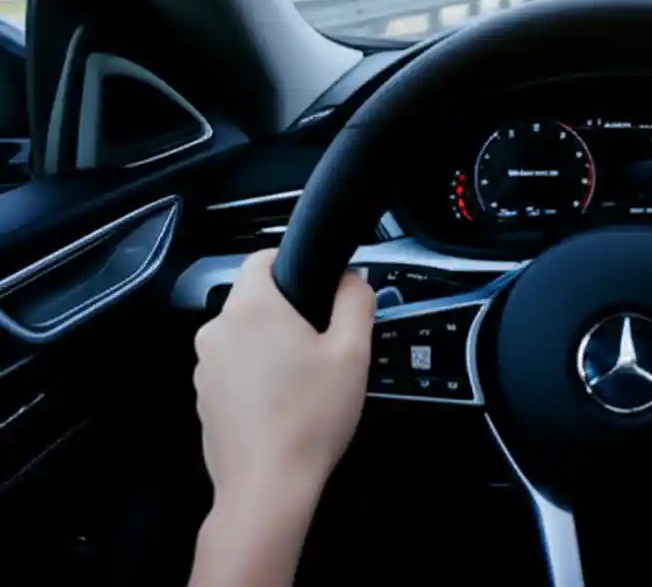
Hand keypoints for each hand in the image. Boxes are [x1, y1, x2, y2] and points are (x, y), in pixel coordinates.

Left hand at [193, 250, 374, 503]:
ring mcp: (204, 366)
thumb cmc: (311, 417)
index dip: (292, 262)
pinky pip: (234, 369)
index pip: (262, 257)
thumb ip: (356, 301)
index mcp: (252, 308)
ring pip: (244, 336)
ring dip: (271, 346)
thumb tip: (351, 278)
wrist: (267, 486)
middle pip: (254, 300)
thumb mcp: (353, 353)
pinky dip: (256, 376)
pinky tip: (283, 404)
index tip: (320, 287)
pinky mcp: (203, 397)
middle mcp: (217, 330)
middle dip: (288, 313)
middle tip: (324, 345)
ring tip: (306, 380)